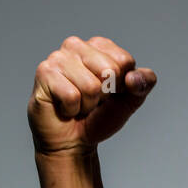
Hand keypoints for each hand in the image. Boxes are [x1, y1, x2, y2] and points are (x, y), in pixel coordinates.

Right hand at [29, 35, 156, 154]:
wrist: (73, 141)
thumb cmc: (98, 117)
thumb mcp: (130, 100)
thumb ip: (143, 84)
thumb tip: (133, 77)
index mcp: (99, 45)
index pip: (124, 61)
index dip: (121, 85)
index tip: (109, 93)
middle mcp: (76, 45)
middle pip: (109, 71)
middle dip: (104, 95)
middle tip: (91, 100)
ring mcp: (57, 57)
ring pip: (91, 86)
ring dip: (87, 105)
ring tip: (77, 104)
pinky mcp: (44, 73)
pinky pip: (72, 96)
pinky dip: (72, 109)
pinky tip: (64, 107)